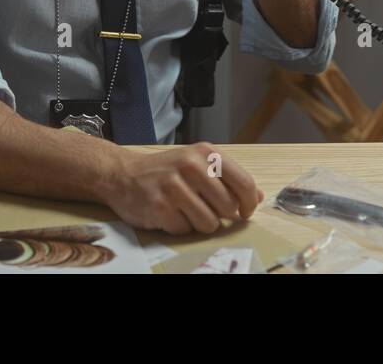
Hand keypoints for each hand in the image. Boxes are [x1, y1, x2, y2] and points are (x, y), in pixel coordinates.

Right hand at [101, 141, 264, 234]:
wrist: (122, 175)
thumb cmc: (166, 171)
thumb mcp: (199, 164)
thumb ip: (228, 178)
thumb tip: (259, 196)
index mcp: (206, 153)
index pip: (244, 183)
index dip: (249, 203)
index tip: (245, 212)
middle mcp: (191, 166)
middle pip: (228, 208)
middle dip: (221, 215)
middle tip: (207, 209)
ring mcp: (174, 186)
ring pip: (209, 223)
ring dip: (201, 223)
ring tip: (186, 211)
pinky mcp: (159, 207)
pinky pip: (185, 230)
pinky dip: (180, 227)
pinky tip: (170, 213)